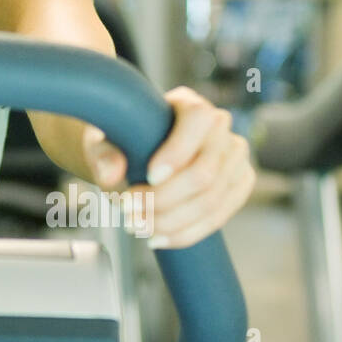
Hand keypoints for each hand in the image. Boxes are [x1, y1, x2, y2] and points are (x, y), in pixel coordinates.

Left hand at [80, 86, 255, 249]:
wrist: (137, 152)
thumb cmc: (121, 140)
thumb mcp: (103, 139)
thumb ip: (102, 153)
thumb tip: (110, 176)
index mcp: (190, 104)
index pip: (198, 121)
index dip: (177, 153)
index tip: (148, 178)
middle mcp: (219, 126)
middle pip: (205, 172)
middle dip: (164, 200)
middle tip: (129, 212)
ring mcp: (234, 156)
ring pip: (212, 200)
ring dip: (171, 222)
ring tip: (137, 227)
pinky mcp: (238, 184)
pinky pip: (219, 216)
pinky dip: (187, 233)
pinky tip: (159, 238)